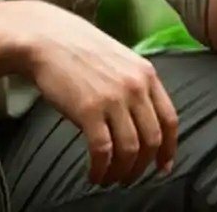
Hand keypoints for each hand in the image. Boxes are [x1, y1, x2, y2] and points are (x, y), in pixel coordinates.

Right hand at [12, 0, 178, 185]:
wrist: (46, 38)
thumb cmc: (79, 49)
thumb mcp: (120, 60)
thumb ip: (135, 85)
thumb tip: (141, 121)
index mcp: (146, 74)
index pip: (169, 120)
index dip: (169, 148)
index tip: (163, 165)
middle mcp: (135, 87)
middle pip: (152, 139)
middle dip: (143, 166)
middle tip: (131, 177)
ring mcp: (113, 99)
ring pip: (130, 149)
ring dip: (122, 172)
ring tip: (111, 179)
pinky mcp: (88, 110)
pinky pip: (103, 150)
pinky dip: (101, 169)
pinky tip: (94, 174)